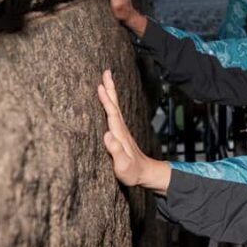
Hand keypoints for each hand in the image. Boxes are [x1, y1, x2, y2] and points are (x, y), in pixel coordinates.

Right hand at [98, 69, 169, 193]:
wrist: (145, 174)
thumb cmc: (132, 172)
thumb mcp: (123, 166)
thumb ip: (116, 151)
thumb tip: (107, 134)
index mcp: (120, 134)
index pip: (112, 113)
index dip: (106, 100)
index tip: (100, 86)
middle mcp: (121, 129)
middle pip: (115, 105)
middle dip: (110, 88)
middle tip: (106, 72)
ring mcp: (122, 130)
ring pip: (115, 107)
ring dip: (110, 93)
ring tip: (105, 80)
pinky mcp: (121, 133)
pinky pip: (114, 113)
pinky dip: (110, 103)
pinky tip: (107, 101)